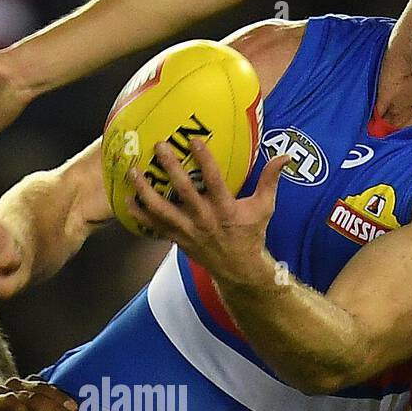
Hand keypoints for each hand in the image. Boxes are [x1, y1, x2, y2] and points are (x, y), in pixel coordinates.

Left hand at [127, 137, 287, 285]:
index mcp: (225, 210)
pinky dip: (139, 214)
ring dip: (145, 191)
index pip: (214, 181)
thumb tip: (285, 156)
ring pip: (162, 210)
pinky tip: (126, 199)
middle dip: (170, 168)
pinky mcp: (177, 239)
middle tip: (159, 147)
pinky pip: (154, 226)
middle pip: (183, 191)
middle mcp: (204, 219)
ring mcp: (188, 231)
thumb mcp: (264, 208)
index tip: (194, 140)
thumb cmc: (251, 235)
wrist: (238, 270)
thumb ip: (270, 180)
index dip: (205, 160)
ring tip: (132, 172)